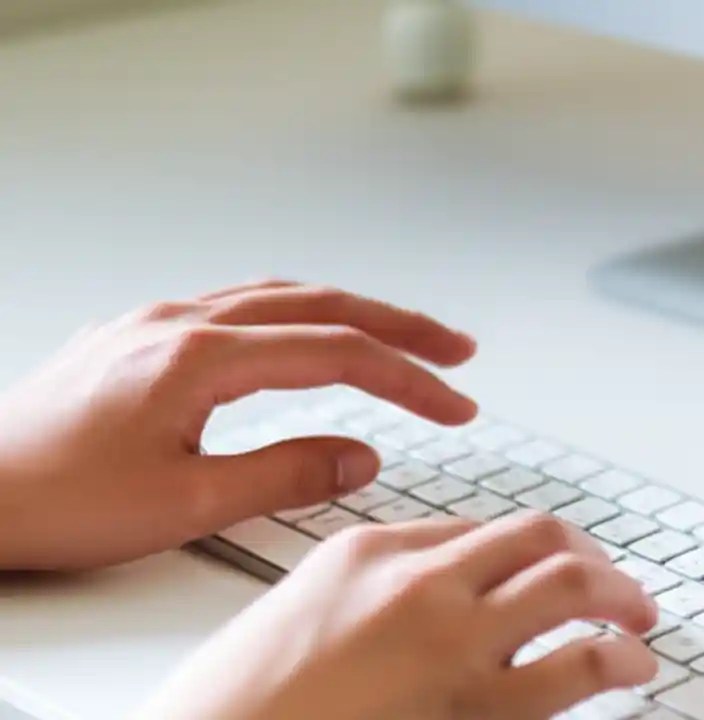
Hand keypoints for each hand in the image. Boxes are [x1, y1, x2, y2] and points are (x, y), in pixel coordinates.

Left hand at [0, 280, 476, 569]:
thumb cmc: (53, 501)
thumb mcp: (185, 505)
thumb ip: (284, 474)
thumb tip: (359, 455)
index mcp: (199, 357)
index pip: (336, 353)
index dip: (408, 377)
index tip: (454, 402)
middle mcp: (180, 323)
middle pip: (319, 304)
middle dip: (398, 326)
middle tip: (455, 349)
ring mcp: (155, 323)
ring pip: (277, 295)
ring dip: (348, 311)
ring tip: (398, 333)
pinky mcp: (135, 338)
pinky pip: (235, 302)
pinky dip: (292, 312)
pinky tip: (300, 330)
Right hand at [138, 512, 658, 719]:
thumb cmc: (237, 703)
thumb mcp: (297, 613)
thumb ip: (366, 589)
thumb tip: (436, 588)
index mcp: (368, 551)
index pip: (479, 529)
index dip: (532, 550)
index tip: (555, 566)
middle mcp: (420, 582)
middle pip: (537, 538)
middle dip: (592, 556)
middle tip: (618, 584)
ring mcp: (453, 640)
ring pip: (570, 584)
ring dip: (621, 597)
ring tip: (639, 618)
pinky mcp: (479, 707)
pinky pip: (576, 668)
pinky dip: (618, 660)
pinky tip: (630, 668)